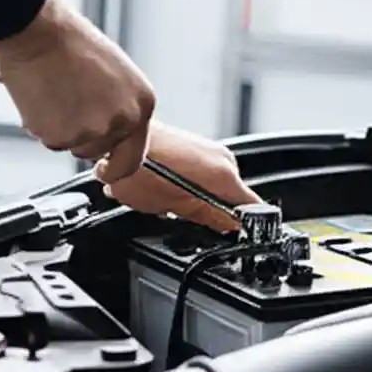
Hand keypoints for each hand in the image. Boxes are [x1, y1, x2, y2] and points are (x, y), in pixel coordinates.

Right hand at [0, 0, 154, 183]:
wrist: (40, 31)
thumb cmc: (72, 43)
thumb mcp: (116, 76)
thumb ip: (120, 108)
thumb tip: (111, 133)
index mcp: (142, 104)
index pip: (135, 156)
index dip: (116, 167)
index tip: (105, 170)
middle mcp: (122, 121)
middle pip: (99, 151)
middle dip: (82, 136)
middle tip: (68, 104)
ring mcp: (92, 131)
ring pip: (73, 146)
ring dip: (62, 129)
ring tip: (57, 94)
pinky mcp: (61, 135)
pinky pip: (49, 141)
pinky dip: (42, 124)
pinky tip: (44, 96)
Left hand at [100, 122, 261, 231]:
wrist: (119, 139)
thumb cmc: (142, 171)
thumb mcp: (176, 206)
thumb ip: (209, 217)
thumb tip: (229, 224)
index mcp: (225, 176)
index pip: (253, 207)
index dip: (244, 224)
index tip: (230, 232)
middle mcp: (223, 158)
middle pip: (231, 197)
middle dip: (210, 209)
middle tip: (183, 214)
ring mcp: (209, 149)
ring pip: (212, 185)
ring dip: (193, 195)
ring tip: (164, 196)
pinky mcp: (194, 144)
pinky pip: (199, 172)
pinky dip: (184, 182)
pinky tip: (160, 183)